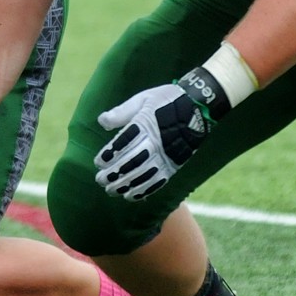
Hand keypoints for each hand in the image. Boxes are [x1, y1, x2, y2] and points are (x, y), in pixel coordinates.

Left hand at [94, 68, 229, 200]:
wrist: (198, 107)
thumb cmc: (166, 101)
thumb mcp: (143, 99)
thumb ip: (122, 111)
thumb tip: (102, 121)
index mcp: (145, 124)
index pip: (123, 143)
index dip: (109, 154)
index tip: (98, 162)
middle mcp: (155, 143)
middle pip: (131, 162)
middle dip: (114, 173)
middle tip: (100, 180)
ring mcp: (166, 156)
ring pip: (142, 175)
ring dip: (125, 185)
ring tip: (111, 190)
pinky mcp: (174, 165)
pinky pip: (158, 182)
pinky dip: (144, 190)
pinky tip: (131, 196)